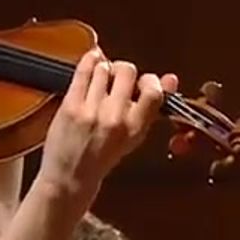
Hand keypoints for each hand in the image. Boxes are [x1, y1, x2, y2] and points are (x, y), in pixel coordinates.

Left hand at [35, 48, 176, 202]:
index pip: (153, 91)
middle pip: (127, 71)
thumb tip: (170, 78)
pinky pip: (83, 71)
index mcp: (135, 129)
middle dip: (123, 71)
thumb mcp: (132, 137)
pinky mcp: (71, 106)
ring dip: (104, 69)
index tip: (142, 82)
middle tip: (117, 80)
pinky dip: (88, 62)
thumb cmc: (101, 158)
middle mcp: (115, 119)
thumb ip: (150, 107)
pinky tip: (91, 63)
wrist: (69, 178)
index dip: (149, 80)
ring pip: (104, 67)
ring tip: (100, 80)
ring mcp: (92, 111)